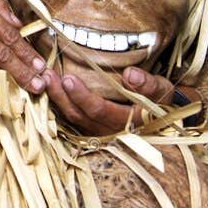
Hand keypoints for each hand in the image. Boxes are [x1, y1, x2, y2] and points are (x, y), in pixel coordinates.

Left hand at [43, 67, 196, 135]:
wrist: (162, 119)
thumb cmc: (160, 102)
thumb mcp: (161, 90)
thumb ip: (147, 84)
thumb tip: (130, 74)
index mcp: (126, 123)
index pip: (99, 111)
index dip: (82, 96)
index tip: (68, 78)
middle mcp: (109, 132)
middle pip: (78, 116)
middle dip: (60, 96)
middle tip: (47, 74)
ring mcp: (98, 133)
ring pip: (71, 119)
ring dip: (56, 99)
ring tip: (44, 78)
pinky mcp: (91, 130)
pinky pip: (70, 119)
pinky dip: (58, 104)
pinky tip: (49, 88)